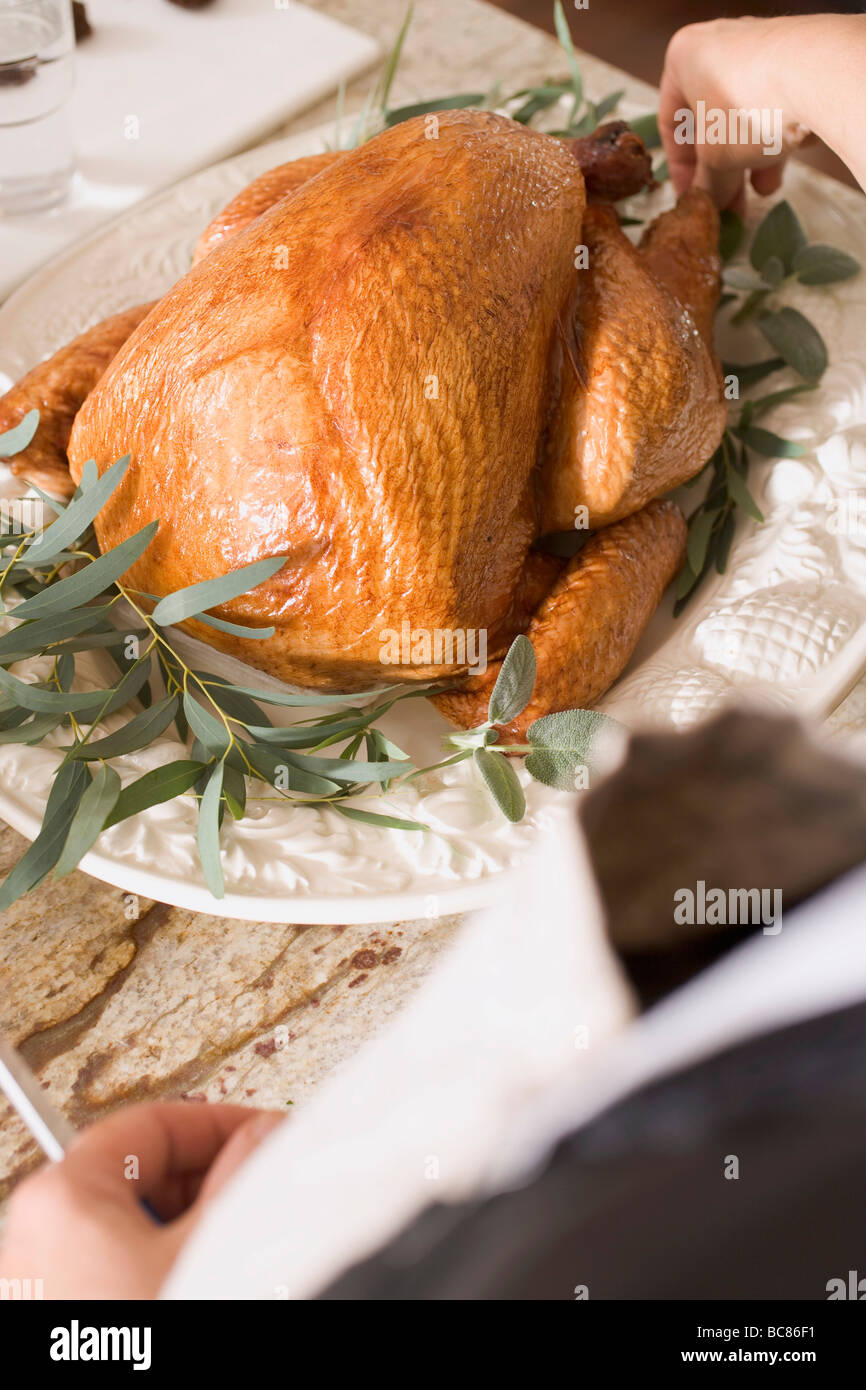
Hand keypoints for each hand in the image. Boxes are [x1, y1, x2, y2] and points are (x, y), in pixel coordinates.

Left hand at [0, 1102, 283, 1298]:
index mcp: (61, 1198)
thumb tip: (259, 1137)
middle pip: (135, 1175)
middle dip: (205, 1182)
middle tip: (259, 1192)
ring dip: (187, 1230)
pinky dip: (157, 1271)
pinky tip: (201, 1284)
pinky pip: (107, 1274)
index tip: (262, 1134)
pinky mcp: (54, 1321)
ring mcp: (36, 1286)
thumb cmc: (143, 1339)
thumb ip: (241, 1175)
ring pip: (125, 1229)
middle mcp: (31, 1238)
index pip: (151, 1124)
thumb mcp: (211, 1247)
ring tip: (234, 1251)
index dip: (219, 1124)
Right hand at [658, 17, 818, 209]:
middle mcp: (720, 46)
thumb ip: (706, 185)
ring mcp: (759, 49)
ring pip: (745, 115)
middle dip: (722, 170)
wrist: (817, 76)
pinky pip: (775, 103)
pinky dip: (776, 134)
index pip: (671, 124)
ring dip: (751, 159)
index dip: (680, 169)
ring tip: (763, 190)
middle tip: (728, 204)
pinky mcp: (796, 58)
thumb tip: (707, 205)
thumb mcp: (715, 160)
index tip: (692, 198)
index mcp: (685, 58)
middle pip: (712, 122)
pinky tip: (784, 164)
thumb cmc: (745, 110)